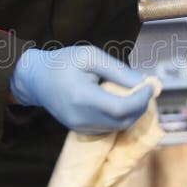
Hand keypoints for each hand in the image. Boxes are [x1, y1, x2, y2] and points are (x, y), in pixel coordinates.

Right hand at [9, 46, 153, 134]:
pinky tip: (119, 100)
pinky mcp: (81, 131)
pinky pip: (109, 127)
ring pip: (118, 126)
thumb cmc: (63, 63)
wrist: (36, 79)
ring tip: (133, 92)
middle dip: (140, 106)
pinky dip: (120, 116)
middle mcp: (81, 117)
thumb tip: (144, 82)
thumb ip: (118, 70)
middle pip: (123, 120)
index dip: (141, 99)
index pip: (121, 108)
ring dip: (132, 112)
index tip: (150, 85)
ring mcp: (80, 127)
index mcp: (82, 97)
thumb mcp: (91, 56)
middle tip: (145, 87)